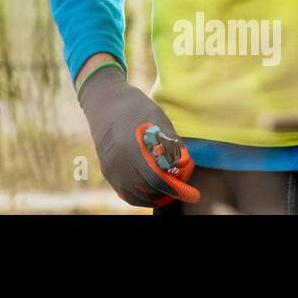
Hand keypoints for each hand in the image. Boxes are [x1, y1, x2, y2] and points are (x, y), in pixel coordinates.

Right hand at [77, 63, 199, 207]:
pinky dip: (142, 195)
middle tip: (183, 188)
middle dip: (169, 193)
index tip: (193, 194)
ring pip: (137, 196)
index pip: (157, 180)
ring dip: (156, 197)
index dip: (177, 189)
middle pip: (149, 191)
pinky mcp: (107, 171)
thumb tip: (183, 166)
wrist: (104, 101)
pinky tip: (154, 188)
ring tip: (170, 190)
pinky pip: (126, 192)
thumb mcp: (158, 120)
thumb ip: (172, 145)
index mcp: (132, 149)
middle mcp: (119, 163)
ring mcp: (111, 169)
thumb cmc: (136, 107)